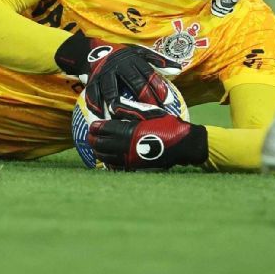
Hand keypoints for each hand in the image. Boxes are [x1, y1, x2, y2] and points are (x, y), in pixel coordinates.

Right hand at [54, 34, 182, 115]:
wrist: (92, 49)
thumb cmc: (121, 54)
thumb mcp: (139, 52)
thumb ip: (158, 60)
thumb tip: (179, 69)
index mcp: (133, 59)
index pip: (148, 74)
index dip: (157, 86)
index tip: (166, 100)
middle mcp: (119, 65)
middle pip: (133, 82)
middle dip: (144, 97)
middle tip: (153, 112)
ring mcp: (104, 73)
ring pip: (111, 89)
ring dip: (118, 102)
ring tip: (124, 115)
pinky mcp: (92, 80)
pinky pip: (93, 92)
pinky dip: (95, 103)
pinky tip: (100, 115)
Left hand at [88, 101, 207, 170]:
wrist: (183, 144)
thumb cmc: (168, 125)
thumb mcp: (149, 113)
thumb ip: (129, 110)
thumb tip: (112, 107)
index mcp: (128, 130)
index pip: (104, 129)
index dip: (96, 127)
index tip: (93, 125)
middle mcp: (125, 146)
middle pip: (100, 144)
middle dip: (93, 139)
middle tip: (91, 136)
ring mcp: (129, 158)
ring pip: (106, 156)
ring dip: (98, 151)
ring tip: (96, 147)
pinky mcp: (135, 166)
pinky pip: (116, 165)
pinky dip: (109, 161)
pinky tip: (108, 159)